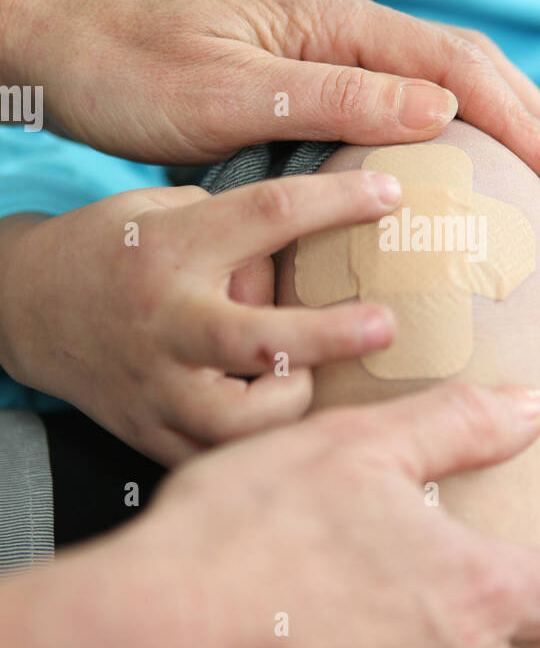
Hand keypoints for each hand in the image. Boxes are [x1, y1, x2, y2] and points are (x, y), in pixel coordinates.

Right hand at [0, 171, 403, 464]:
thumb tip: (329, 257)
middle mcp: (167, 320)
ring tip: (312, 380)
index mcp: (174, 249)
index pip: (268, 214)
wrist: (30, 309)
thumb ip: (243, 237)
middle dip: (332, 335)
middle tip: (387, 324)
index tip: (395, 192)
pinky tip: (288, 426)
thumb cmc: (119, 249)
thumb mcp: (171, 212)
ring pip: (243, 419)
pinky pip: (223, 456)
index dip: (338, 201)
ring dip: (295, 402)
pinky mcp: (152, 432)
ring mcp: (158, 385)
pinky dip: (263, 445)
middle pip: (261, 339)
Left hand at [1, 0, 539, 187]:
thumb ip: (333, 99)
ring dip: (503, 116)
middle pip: (461, 64)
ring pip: (438, 78)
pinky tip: (467, 153)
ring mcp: (327, 48)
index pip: (450, 66)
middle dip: (531, 114)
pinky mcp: (310, 75)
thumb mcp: (227, 94)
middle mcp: (338, 25)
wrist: (63, 52)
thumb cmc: (130, 73)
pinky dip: (453, 125)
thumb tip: (440, 113)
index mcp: (329, 21)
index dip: (519, 117)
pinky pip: (402, 97)